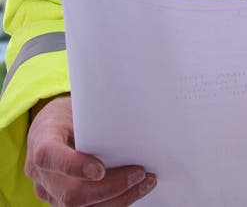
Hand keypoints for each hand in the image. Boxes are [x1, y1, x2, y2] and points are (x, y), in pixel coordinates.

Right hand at [25, 95, 155, 204]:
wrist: (50, 128)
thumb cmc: (68, 114)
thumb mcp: (76, 107)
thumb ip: (93, 119)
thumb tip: (129, 119)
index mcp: (42, 142)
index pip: (50, 157)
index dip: (74, 166)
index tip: (100, 169)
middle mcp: (42, 174)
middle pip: (71, 193)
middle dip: (110, 188)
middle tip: (139, 173)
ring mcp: (50, 193)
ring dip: (119, 198)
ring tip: (145, 182)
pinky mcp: (62, 202)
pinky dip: (115, 201)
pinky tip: (134, 190)